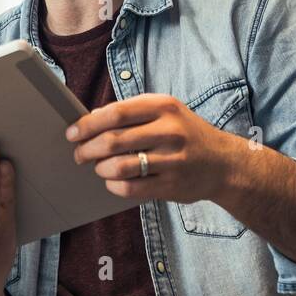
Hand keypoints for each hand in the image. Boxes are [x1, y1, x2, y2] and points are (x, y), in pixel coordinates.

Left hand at [67, 93, 241, 203]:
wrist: (223, 163)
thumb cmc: (186, 133)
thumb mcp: (166, 112)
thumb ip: (133, 112)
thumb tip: (93, 118)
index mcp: (163, 107)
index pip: (116, 112)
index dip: (88, 124)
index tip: (72, 132)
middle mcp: (169, 131)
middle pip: (114, 140)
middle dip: (88, 149)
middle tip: (78, 154)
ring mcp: (172, 160)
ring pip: (120, 166)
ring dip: (100, 168)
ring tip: (97, 168)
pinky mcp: (172, 186)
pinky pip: (131, 188)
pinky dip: (114, 185)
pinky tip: (112, 181)